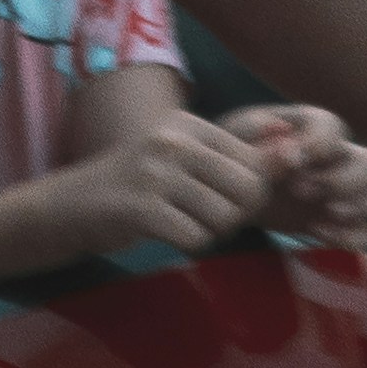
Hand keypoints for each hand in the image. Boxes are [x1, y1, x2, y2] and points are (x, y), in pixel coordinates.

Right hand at [49, 109, 277, 262]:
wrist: (74, 205)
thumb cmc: (139, 183)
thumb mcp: (183, 157)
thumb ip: (235, 157)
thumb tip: (292, 151)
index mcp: (187, 124)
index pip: (253, 162)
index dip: (247, 192)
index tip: (218, 197)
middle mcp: (172, 141)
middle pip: (246, 190)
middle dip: (235, 214)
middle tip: (203, 216)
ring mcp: (155, 173)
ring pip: (224, 217)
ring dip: (210, 230)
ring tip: (181, 220)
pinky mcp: (142, 208)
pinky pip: (196, 238)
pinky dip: (188, 243)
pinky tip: (165, 232)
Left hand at [229, 103, 366, 238]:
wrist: (230, 191)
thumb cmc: (236, 154)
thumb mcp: (235, 136)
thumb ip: (255, 133)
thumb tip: (288, 145)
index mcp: (312, 127)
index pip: (334, 127)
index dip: (320, 144)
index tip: (292, 162)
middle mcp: (339, 156)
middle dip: (345, 181)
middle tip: (302, 192)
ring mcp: (347, 191)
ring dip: (366, 207)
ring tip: (327, 214)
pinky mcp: (342, 223)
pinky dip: (352, 237)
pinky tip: (319, 233)